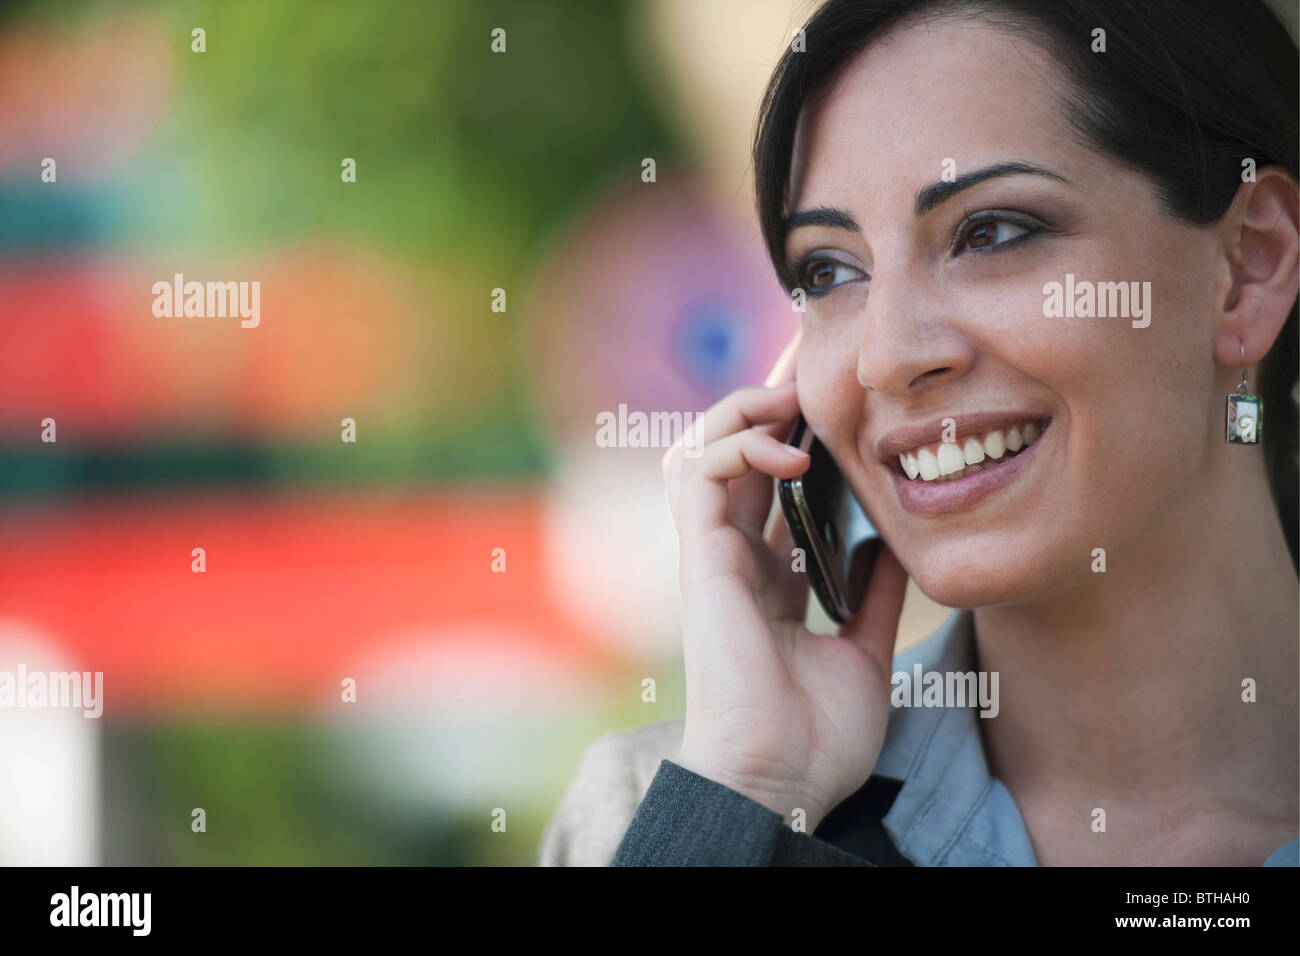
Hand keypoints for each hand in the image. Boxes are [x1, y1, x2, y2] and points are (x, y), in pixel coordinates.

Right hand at [662, 327, 908, 831]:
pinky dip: (739, 447)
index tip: (835, 393)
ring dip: (742, 411)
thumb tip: (896, 547)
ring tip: (793, 398)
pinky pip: (700, 473)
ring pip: (700, 447)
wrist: (782, 780)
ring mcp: (713, 554)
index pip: (771, 483)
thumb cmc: (816, 732)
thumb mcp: (864, 649)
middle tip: (812, 360)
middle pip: (734, 451)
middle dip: (766, 398)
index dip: (793, 433)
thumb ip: (874, 594)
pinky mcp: (702, 558)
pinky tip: (790, 452)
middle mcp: (736, 557)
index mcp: (767, 577)